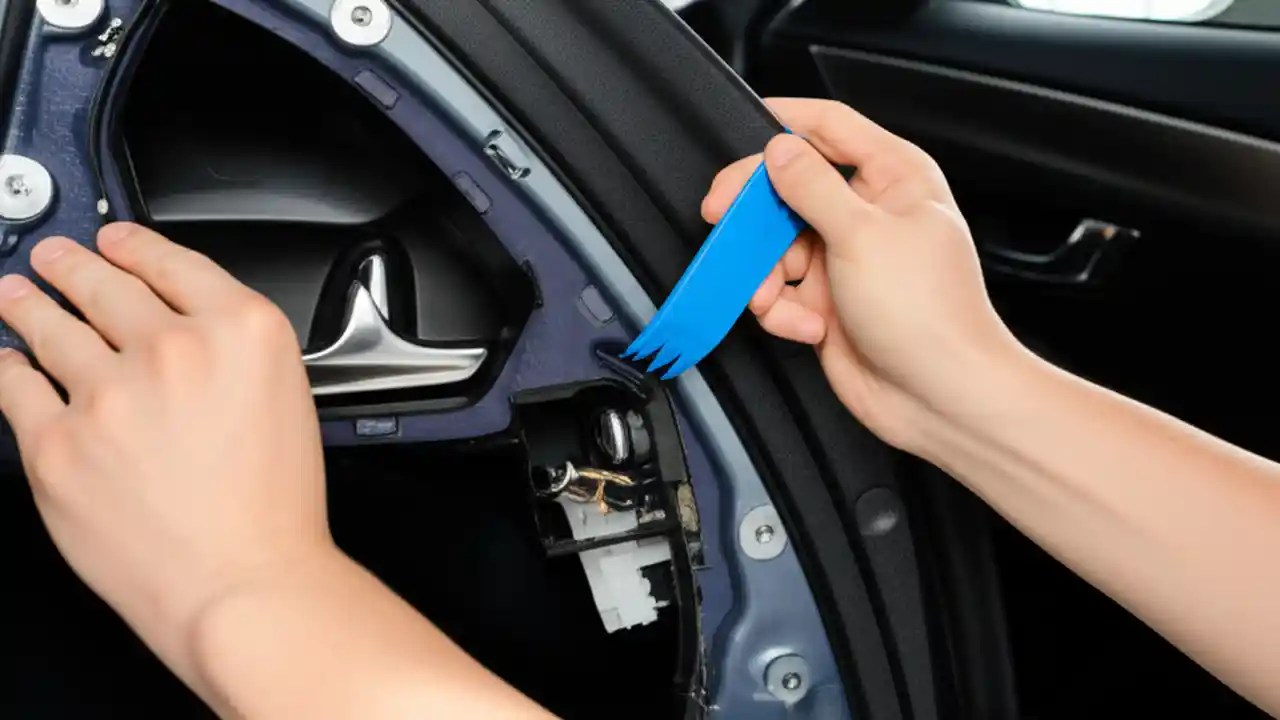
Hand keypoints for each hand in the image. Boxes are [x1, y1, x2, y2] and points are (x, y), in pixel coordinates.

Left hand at [0, 224, 330, 694]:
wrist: (242, 584)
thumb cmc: (274, 512)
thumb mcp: (287, 399)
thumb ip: (234, 352)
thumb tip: (177, 331)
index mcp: (242, 332)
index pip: (173, 263)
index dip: (133, 244)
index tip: (115, 240)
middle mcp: (173, 350)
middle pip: (104, 286)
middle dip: (71, 264)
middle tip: (55, 257)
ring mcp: (108, 395)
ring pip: (50, 328)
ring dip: (28, 305)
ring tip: (17, 295)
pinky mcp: (55, 445)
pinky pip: (15, 389)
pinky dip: (8, 370)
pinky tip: (7, 363)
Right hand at [702, 98, 1022, 450]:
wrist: (939, 396)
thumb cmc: (928, 313)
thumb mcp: (862, 235)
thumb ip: (812, 186)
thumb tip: (778, 149)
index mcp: (892, 176)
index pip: (829, 125)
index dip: (783, 120)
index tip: (741, 129)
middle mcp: (866, 211)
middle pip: (786, 186)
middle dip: (752, 210)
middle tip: (719, 216)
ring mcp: (843, 256)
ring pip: (772, 244)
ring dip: (764, 275)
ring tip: (775, 300)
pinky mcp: (825, 299)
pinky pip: (777, 290)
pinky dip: (782, 310)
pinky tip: (808, 328)